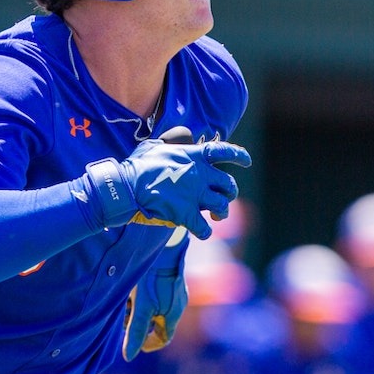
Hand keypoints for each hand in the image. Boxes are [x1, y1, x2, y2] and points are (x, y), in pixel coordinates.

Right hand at [83, 138, 250, 239]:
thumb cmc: (137, 166)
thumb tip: (173, 141)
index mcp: (194, 156)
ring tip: (216, 216)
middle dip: (230, 192)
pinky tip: (201, 232)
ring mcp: (194, 195)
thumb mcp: (155, 146)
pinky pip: (204, 228)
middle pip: (228, 184)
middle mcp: (199, 175)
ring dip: (221, 212)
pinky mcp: (186, 214)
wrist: (126, 187)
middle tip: (223, 198)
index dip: (239, 156)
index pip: (224, 152)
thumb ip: (170, 143)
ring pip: (222, 206)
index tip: (247, 162)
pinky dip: (204, 231)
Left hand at [122, 246, 187, 360]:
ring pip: (155, 307)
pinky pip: (157, 294)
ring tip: (126, 300)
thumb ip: (136, 330)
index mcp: (173, 315)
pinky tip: (133, 287)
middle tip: (125, 317)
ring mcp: (176, 290)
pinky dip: (144, 296)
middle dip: (140, 323)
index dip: (148, 343)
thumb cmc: (153, 277)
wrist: (165, 245)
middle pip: (157, 323)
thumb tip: (129, 356)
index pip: (163, 338)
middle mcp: (178, 304)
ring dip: (140, 308)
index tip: (134, 341)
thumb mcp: (141, 306)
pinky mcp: (171, 277)